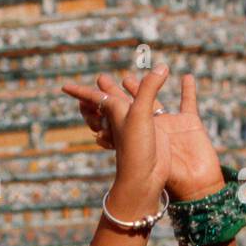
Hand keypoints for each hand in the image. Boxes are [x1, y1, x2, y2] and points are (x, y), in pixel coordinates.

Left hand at [63, 68, 222, 200]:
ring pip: (133, 106)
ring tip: (127, 82)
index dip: (80, 92)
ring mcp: (144, 127)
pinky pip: (164, 110)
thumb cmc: (136, 148)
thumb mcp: (139, 114)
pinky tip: (181, 88)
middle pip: (112, 102)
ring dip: (129, 95)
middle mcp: (127, 120)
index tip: (64, 87)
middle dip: (105, 91)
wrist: (147, 178)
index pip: (94, 98)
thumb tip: (162, 66)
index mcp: (116, 114)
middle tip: (100, 79)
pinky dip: (172, 98)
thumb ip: (148, 88)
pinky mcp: (161, 132)